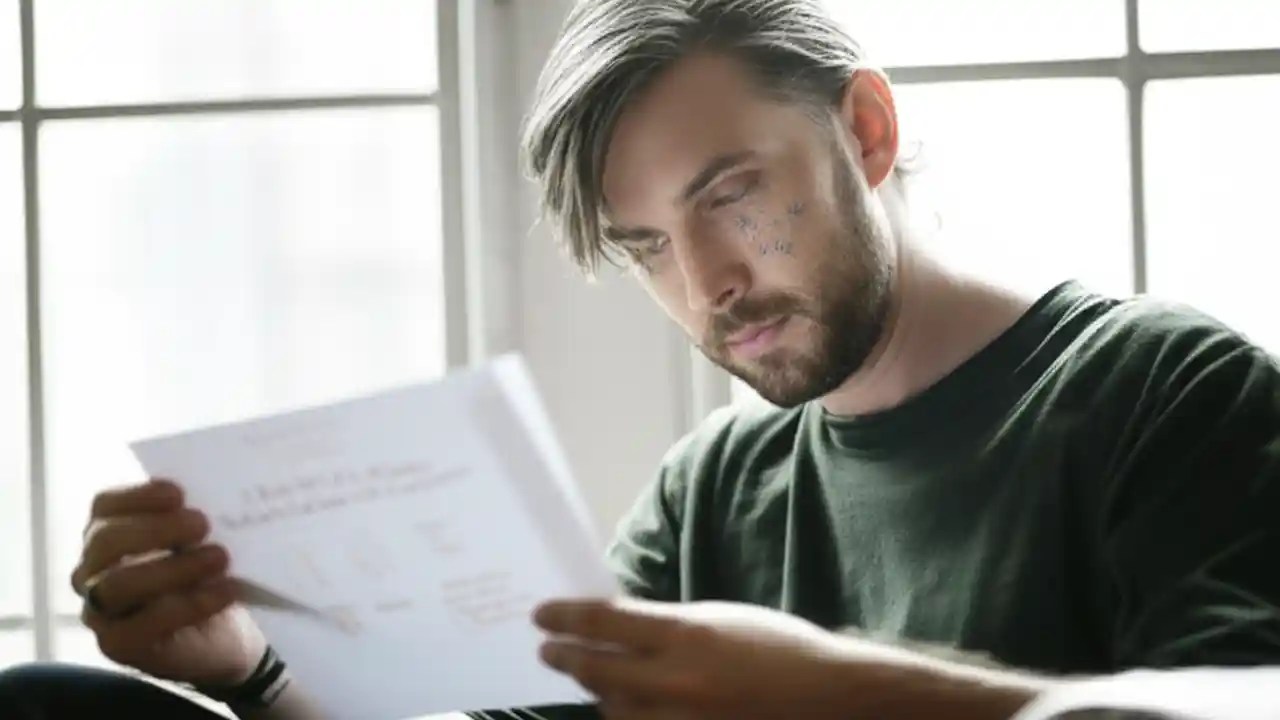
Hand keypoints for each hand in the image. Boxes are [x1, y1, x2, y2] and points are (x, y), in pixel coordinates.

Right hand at [71, 479, 267, 685]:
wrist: (225, 636)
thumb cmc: (207, 577)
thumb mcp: (203, 542)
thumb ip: (194, 522)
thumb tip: (212, 496)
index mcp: (109, 534)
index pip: (105, 507)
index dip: (137, 496)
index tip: (178, 493)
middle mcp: (93, 570)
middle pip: (104, 542)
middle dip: (155, 530)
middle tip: (202, 524)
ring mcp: (98, 610)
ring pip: (116, 585)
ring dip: (172, 568)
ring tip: (219, 558)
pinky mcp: (116, 645)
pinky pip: (140, 627)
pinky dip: (188, 606)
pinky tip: (225, 592)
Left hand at [533, 598, 873, 719]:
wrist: (830, 698)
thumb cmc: (779, 647)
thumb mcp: (720, 619)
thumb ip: (666, 625)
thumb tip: (618, 625)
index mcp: (686, 634)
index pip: (604, 622)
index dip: (565, 617)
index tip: (541, 614)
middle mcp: (677, 681)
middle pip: (598, 670)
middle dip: (566, 658)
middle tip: (547, 649)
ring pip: (614, 710)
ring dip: (596, 692)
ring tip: (588, 678)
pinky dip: (629, 718)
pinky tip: (623, 708)